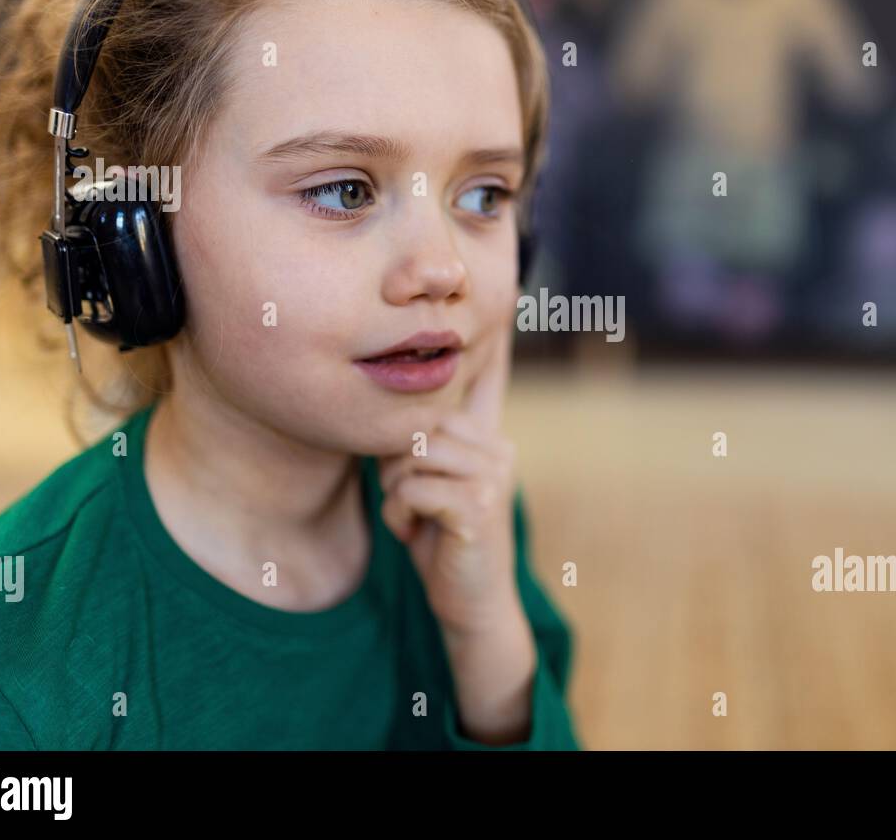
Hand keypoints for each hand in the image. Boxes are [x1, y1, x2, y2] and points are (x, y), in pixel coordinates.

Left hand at [378, 321, 520, 635]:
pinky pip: (413, 488)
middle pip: (417, 421)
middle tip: (413, 502)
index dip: (492, 336)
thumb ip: (421, 443)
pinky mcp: (477, 504)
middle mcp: (497, 445)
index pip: (489, 375)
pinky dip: (402, 515)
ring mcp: (492, 474)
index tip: (504, 293)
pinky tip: (419, 534)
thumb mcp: (430, 482)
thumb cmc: (440, 537)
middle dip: (397, 465)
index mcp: (487, 435)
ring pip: (410, 453)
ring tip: (417, 519)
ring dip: (397, 494)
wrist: (471, 602)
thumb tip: (391, 400)